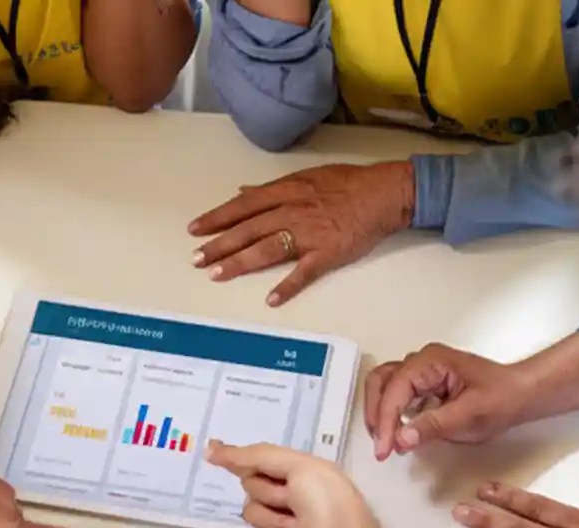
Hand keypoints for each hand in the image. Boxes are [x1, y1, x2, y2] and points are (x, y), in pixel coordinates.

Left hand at [188, 161, 414, 306]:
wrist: (384, 193)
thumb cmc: (347, 183)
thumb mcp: (305, 176)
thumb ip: (272, 188)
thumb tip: (243, 192)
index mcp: (286, 191)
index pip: (243, 206)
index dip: (217, 218)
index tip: (195, 229)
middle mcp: (292, 211)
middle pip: (248, 229)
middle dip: (219, 245)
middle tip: (196, 259)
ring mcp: (309, 233)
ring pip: (267, 248)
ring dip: (240, 262)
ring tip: (217, 275)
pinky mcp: (328, 252)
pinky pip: (304, 272)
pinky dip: (288, 286)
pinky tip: (271, 299)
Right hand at [205, 441, 387, 527]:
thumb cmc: (330, 509)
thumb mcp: (299, 470)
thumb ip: (255, 456)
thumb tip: (210, 448)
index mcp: (302, 469)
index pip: (256, 463)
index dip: (246, 467)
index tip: (221, 461)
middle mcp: (298, 493)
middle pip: (252, 494)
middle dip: (270, 504)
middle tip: (294, 508)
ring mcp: (296, 523)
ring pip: (257, 523)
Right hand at [366, 343, 534, 460]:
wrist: (522, 393)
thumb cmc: (502, 398)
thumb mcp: (470, 415)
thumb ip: (433, 426)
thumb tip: (401, 439)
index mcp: (430, 361)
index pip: (395, 390)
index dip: (386, 421)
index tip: (385, 449)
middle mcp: (421, 361)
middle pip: (381, 382)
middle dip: (376, 414)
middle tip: (381, 445)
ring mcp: (422, 370)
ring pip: (384, 386)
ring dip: (380, 412)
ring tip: (385, 439)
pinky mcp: (424, 383)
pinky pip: (397, 394)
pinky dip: (391, 412)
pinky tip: (398, 432)